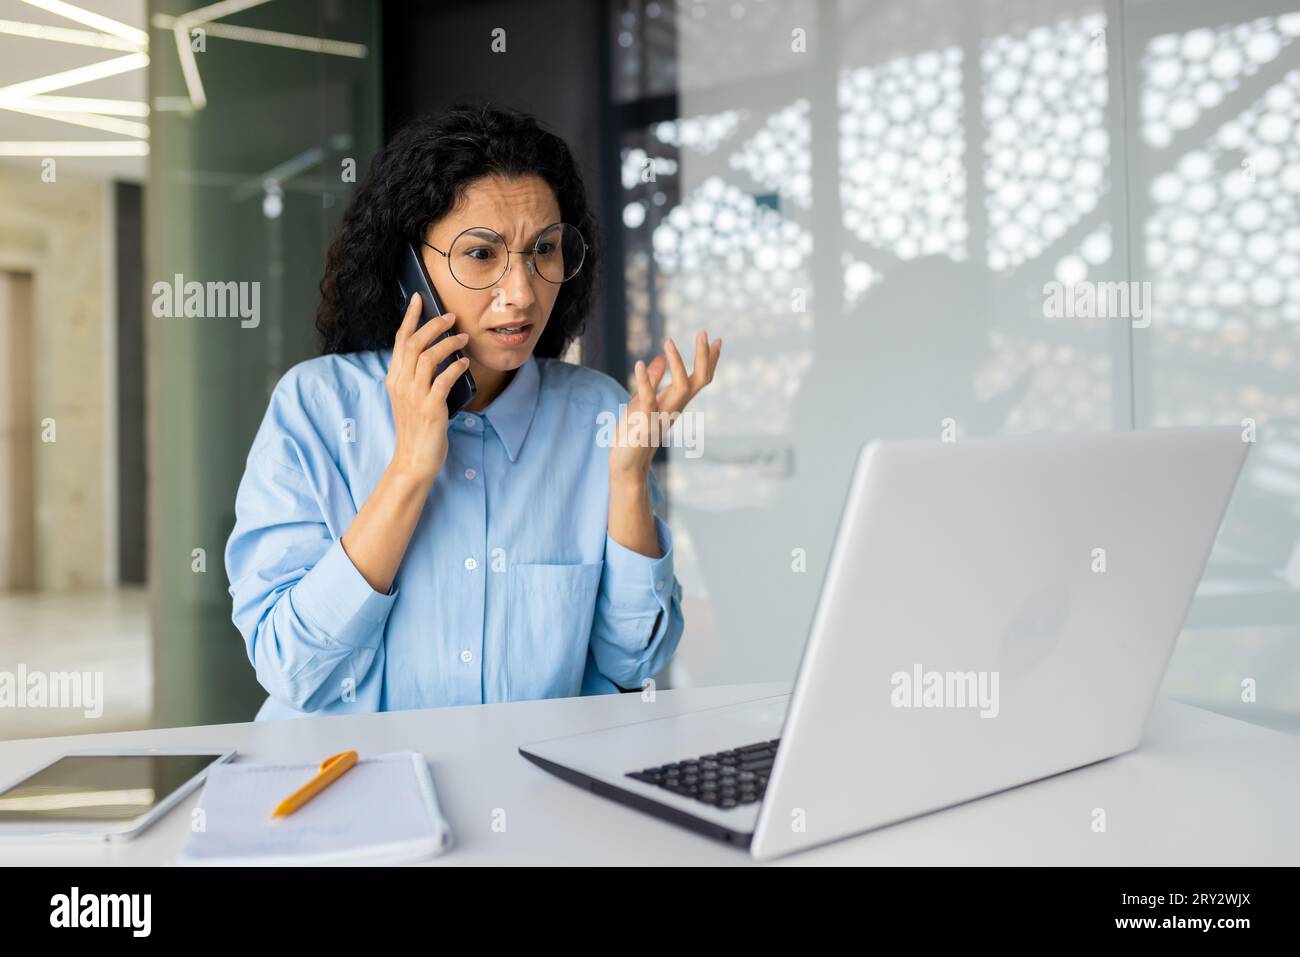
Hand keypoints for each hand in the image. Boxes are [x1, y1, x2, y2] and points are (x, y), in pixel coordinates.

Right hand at [385, 292, 470, 484]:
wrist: (414, 460)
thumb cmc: (417, 428)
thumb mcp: (411, 398)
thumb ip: (418, 376)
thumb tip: (439, 352)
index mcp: (395, 379)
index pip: (399, 341)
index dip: (410, 317)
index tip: (419, 298)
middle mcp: (401, 384)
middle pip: (413, 343)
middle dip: (433, 325)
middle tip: (451, 316)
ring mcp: (414, 396)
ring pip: (427, 357)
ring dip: (447, 344)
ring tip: (463, 337)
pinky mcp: (430, 408)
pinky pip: (443, 380)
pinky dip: (455, 367)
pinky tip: (465, 362)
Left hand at [609, 330, 721, 482]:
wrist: (626, 464)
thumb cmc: (633, 433)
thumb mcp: (641, 401)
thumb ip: (652, 382)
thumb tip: (657, 360)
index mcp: (675, 402)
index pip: (698, 379)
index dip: (709, 360)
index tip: (717, 339)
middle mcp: (674, 408)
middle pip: (698, 381)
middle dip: (703, 357)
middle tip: (704, 333)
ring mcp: (662, 416)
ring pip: (681, 388)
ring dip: (677, 364)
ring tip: (669, 341)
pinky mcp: (645, 423)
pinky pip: (648, 400)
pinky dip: (644, 382)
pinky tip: (639, 364)